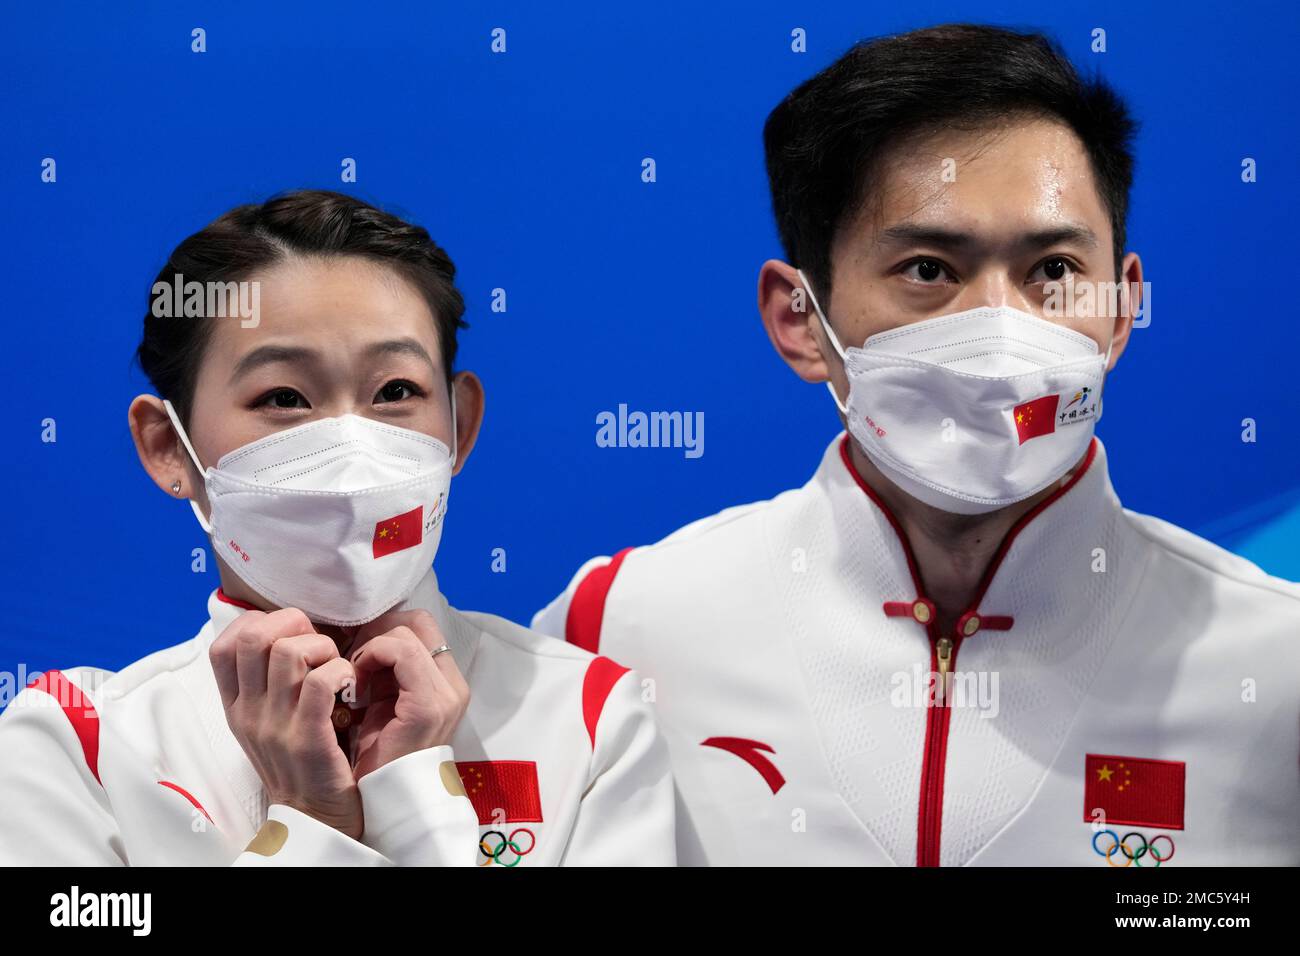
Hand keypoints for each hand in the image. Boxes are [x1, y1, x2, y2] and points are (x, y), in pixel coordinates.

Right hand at [209, 608, 363, 837]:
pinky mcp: (308, 739)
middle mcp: (249, 713)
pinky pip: (320, 682)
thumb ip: (268, 682)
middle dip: (293, 624)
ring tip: (337, 667)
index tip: (291, 635)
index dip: (260, 624)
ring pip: (289, 652)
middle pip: (252, 637)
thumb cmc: (301, 761)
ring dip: (323, 647)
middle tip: (319, 647)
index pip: (224, 644)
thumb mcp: (268, 721)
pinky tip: (350, 684)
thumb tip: (288, 632)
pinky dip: (341, 671)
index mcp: (237, 706)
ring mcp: (275, 727)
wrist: (313, 819)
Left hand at [347, 609, 470, 780]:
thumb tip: (366, 633)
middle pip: (418, 622)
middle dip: (378, 631)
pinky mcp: (429, 705)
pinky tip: (356, 683)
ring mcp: (446, 696)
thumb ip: (388, 672)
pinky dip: (372, 656)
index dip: (387, 629)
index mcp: (447, 685)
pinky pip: (400, 652)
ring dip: (371, 647)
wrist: (382, 801)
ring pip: (407, 634)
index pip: (423, 628)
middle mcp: (454, 687)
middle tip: (353, 657)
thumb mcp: (386, 704)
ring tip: (354, 676)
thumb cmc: (378, 755)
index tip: (358, 650)